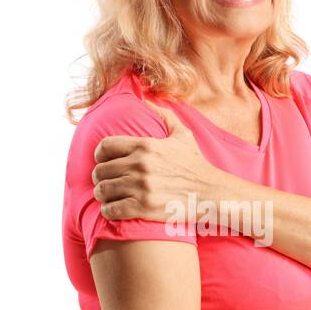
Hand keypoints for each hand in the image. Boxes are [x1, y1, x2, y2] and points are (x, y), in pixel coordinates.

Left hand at [92, 103, 226, 221]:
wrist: (211, 193)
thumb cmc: (196, 164)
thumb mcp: (182, 135)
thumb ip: (164, 115)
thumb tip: (147, 99)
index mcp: (146, 145)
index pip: (105, 146)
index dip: (99, 155)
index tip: (102, 161)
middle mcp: (141, 164)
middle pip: (100, 170)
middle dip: (99, 177)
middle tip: (105, 182)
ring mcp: (142, 186)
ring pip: (103, 190)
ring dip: (102, 194)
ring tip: (107, 196)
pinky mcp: (144, 207)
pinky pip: (112, 209)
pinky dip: (109, 210)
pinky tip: (113, 209)